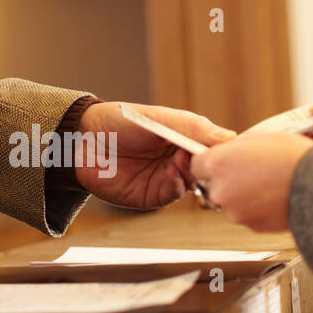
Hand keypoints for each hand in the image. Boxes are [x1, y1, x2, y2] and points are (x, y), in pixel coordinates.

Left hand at [73, 102, 235, 208]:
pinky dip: (178, 185)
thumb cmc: (118, 122)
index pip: (215, 146)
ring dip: (195, 174)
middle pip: (210, 168)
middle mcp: (181, 158)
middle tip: (206, 157)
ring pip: (196, 182)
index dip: (223, 149)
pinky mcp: (155, 194)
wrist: (82, 141)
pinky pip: (175, 193)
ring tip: (186, 161)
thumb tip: (230, 137)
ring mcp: (169, 177)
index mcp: (185, 137)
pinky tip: (173, 173)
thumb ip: (191, 127)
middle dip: (211, 164)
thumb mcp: (157, 118)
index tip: (227, 148)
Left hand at [191, 133, 312, 231]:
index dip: (210, 163)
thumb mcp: (258, 139)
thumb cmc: (294, 157)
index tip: (222, 162)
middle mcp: (221, 190)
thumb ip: (235, 148)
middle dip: (229, 181)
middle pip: (214, 186)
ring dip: (245, 197)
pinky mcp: (253, 227)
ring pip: (233, 203)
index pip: (197, 165)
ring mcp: (236, 211)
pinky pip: (250, 216)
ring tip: (271, 185)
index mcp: (218, 163)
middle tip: (253, 173)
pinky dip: (259, 210)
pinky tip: (277, 198)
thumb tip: (228, 152)